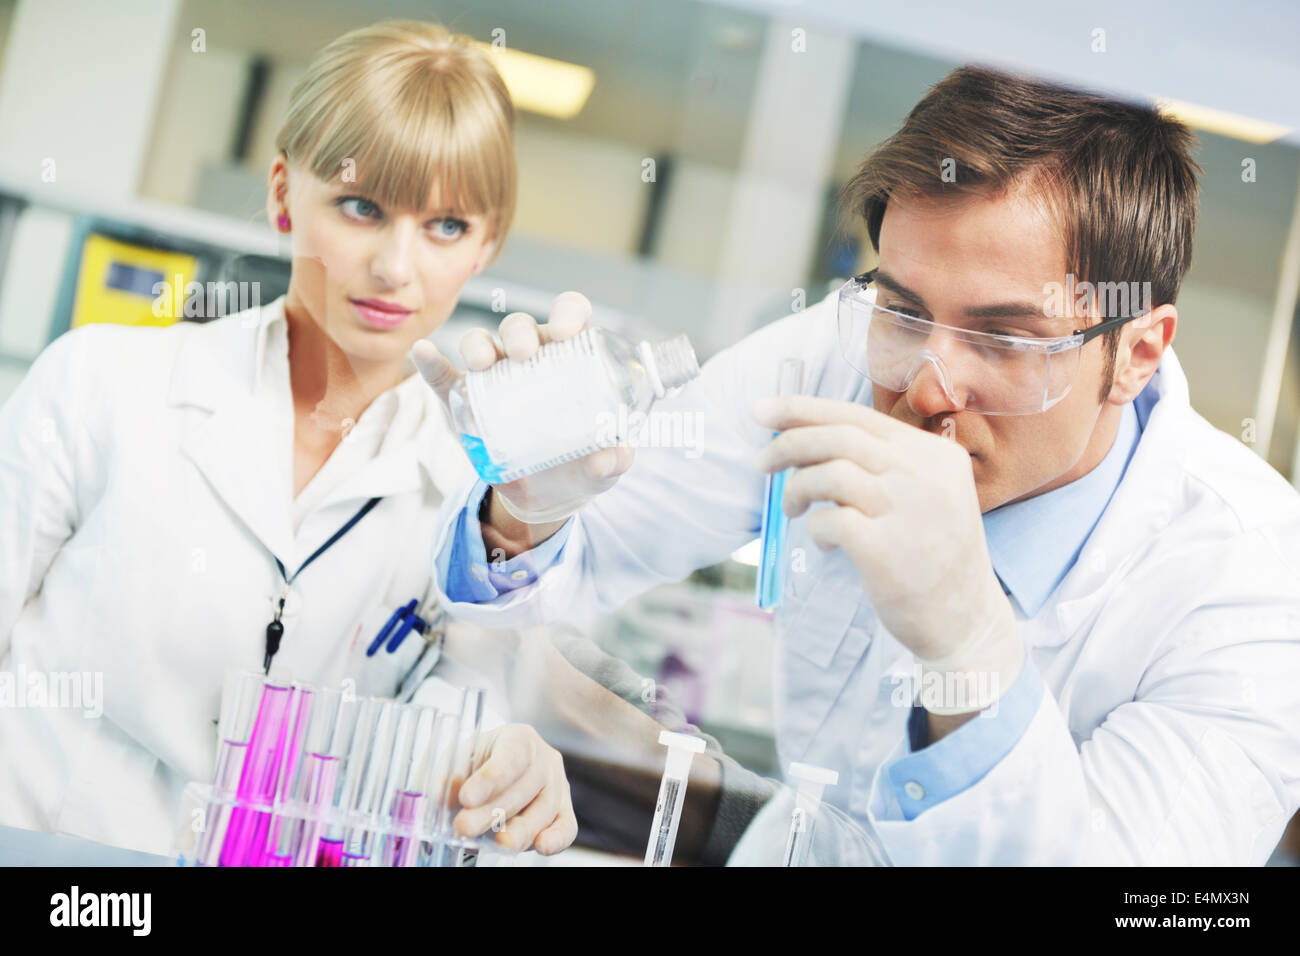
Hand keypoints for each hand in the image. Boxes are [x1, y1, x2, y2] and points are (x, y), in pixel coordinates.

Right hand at [410, 291, 634, 524]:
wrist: (546, 497)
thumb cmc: (582, 466)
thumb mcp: (602, 468)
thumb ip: (612, 462)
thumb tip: (613, 455)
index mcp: (571, 358)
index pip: (570, 315)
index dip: (568, 313)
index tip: (566, 332)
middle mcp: (531, 359)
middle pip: (521, 327)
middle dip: (520, 332)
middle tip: (524, 355)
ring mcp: (495, 380)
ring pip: (483, 344)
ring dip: (478, 345)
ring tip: (481, 364)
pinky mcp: (466, 405)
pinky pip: (444, 379)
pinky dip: (431, 363)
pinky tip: (423, 353)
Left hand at [454, 723, 576, 854]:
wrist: (496, 773)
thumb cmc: (478, 763)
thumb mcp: (458, 759)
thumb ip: (448, 774)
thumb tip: (441, 795)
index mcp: (519, 737)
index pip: (510, 755)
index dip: (490, 778)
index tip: (467, 797)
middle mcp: (544, 759)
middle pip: (525, 786)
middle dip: (493, 810)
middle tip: (464, 826)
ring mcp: (558, 785)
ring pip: (545, 809)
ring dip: (522, 829)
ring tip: (500, 844)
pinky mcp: (563, 812)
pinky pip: (567, 826)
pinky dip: (557, 839)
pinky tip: (541, 846)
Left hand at [752, 395, 1022, 712]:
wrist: (967, 622)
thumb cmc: (933, 554)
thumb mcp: (927, 494)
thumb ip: (882, 464)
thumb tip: (803, 437)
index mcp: (935, 453)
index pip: (858, 416)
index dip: (803, 409)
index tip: (761, 411)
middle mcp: (926, 474)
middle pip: (838, 438)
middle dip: (787, 444)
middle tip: (761, 461)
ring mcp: (908, 511)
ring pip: (829, 474)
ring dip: (797, 488)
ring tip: (793, 507)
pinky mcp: (886, 551)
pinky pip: (828, 522)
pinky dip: (814, 529)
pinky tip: (825, 542)